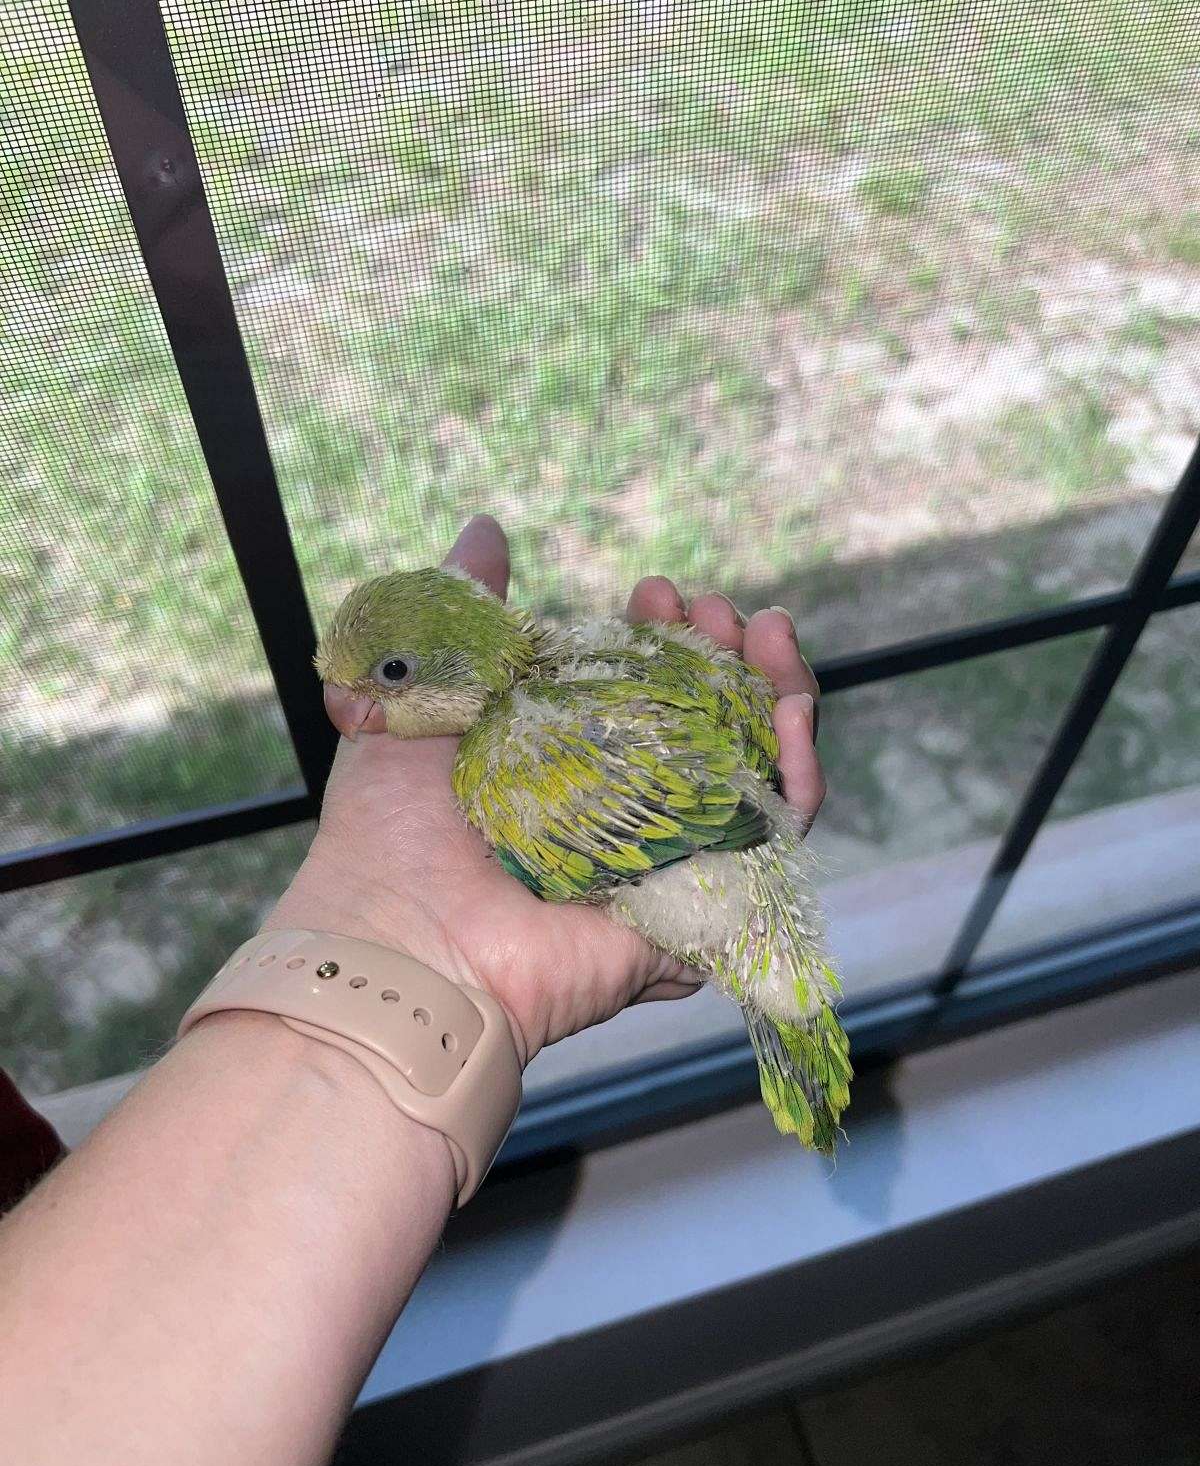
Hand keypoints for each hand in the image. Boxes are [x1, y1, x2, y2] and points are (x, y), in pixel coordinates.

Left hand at [265, 517, 824, 1063]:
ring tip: (766, 633)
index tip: (654, 589)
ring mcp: (666, 857)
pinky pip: (775, 841)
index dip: (662, 634)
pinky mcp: (701, 905)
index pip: (643, 689)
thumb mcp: (424, 687)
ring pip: (756, 772)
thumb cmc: (392, 827)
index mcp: (567, 764)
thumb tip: (486, 526)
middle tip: (717, 607)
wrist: (401, 940)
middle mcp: (622, 811)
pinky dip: (798, 774)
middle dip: (727, 653)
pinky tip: (788, 712)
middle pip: (712, 724)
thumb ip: (465, 608)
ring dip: (775, 693)